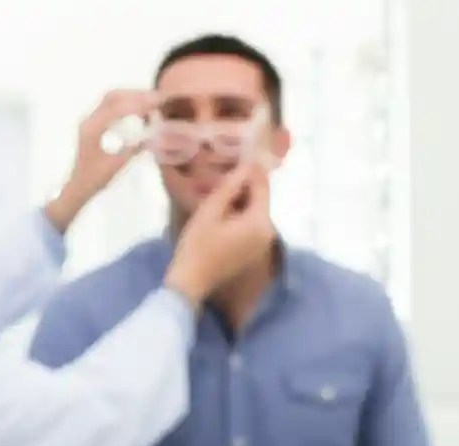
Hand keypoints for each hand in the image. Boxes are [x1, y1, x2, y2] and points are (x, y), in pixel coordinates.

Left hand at [44, 90, 160, 231]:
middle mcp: (89, 120)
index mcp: (92, 129)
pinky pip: (110, 107)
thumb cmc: (95, 180)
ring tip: (151, 101)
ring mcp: (90, 120)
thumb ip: (133, 148)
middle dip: (136, 94)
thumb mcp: (117, 165)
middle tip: (157, 98)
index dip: (139, 103)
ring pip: (111, 99)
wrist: (77, 187)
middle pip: (113, 97)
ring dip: (131, 97)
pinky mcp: (93, 124)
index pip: (117, 108)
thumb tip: (152, 134)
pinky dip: (126, 105)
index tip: (157, 102)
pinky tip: (139, 111)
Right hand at [164, 160, 274, 306]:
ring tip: (222, 185)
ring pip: (255, 211)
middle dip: (246, 184)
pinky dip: (240, 213)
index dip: (252, 169)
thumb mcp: (211, 210)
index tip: (242, 151)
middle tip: (228, 168)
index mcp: (260, 222)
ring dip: (242, 198)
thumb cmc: (197, 245)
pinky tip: (223, 208)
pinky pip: (251, 224)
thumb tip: (246, 165)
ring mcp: (262, 244)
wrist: (191, 281)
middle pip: (260, 199)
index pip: (262, 186)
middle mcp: (267, 233)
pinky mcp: (253, 250)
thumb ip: (230, 186)